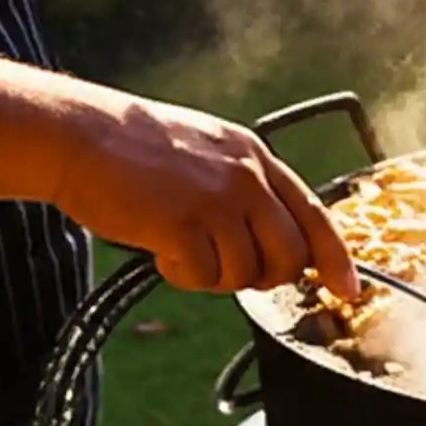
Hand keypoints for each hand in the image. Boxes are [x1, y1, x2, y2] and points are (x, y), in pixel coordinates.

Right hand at [54, 97, 359, 297]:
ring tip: (184, 250)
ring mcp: (216, 202)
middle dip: (267, 276)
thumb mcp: (211, 151)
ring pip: (246, 272)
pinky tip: (162, 252)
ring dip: (216, 276)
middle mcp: (246, 179)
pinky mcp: (183, 225)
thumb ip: (247, 189)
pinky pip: (204, 277)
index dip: (336, 259)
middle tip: (230, 268)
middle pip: (289, 255)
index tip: (347, 289)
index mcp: (257, 159)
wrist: (79, 136)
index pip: (316, 215)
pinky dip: (183, 275)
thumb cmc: (137, 149)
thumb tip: (277, 241)